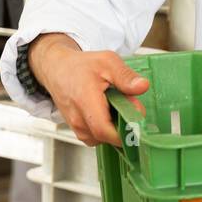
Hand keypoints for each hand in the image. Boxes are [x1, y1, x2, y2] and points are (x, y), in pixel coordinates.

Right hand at [28, 33, 148, 146]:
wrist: (58, 70)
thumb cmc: (81, 66)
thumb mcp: (108, 62)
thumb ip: (125, 76)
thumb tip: (143, 86)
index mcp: (85, 101)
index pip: (104, 130)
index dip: (124, 130)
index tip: (137, 119)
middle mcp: (78, 119)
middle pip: (107, 136)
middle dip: (123, 124)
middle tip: (127, 103)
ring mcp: (76, 128)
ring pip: (103, 139)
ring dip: (114, 126)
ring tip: (114, 104)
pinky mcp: (78, 131)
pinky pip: (97, 137)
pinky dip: (106, 128)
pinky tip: (107, 111)